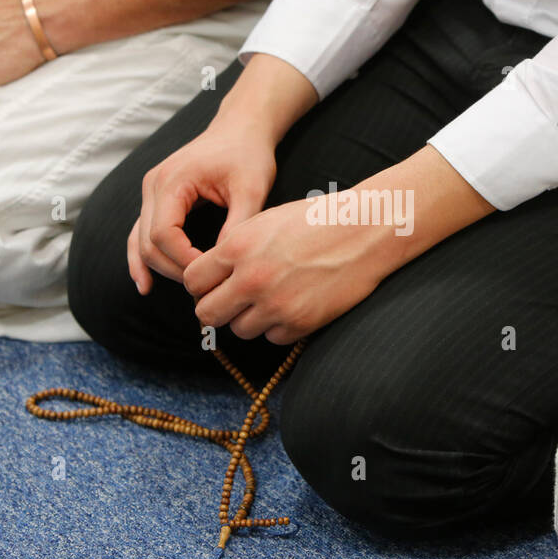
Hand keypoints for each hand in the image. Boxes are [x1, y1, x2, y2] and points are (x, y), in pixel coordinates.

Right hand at [129, 118, 277, 293]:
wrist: (241, 128)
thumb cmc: (248, 154)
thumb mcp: (252, 189)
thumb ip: (237, 225)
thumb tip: (224, 264)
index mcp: (173, 180)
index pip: (163, 234)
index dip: (184, 261)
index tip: (213, 274)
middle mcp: (153, 185)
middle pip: (148, 243)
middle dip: (174, 269)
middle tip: (207, 286)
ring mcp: (151, 192)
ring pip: (140, 242)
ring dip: (159, 268)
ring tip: (183, 291)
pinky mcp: (157, 199)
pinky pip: (140, 234)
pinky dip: (142, 259)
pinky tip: (146, 285)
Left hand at [182, 196, 398, 343]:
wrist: (364, 231)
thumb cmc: (315, 221)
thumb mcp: (264, 222)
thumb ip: (232, 249)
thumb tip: (207, 278)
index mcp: (237, 247)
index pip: (193, 281)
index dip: (201, 285)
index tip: (213, 285)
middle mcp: (251, 278)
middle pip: (207, 314)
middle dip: (217, 308)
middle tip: (232, 301)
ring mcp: (275, 304)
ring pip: (239, 329)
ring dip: (249, 318)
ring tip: (271, 297)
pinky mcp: (299, 323)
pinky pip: (272, 337)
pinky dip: (279, 326)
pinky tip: (295, 303)